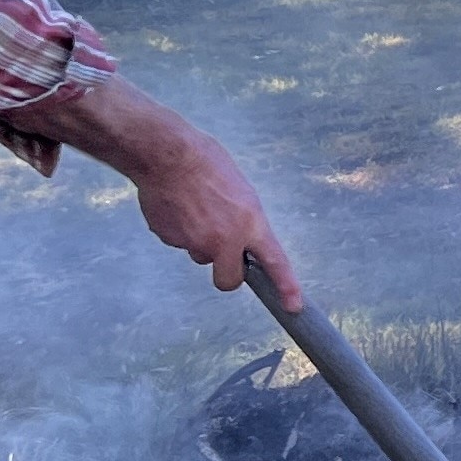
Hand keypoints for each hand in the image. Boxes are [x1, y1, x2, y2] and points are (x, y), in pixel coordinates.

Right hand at [2, 78, 302, 308]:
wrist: (166, 154)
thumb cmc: (207, 163)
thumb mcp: (240, 191)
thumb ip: (244, 221)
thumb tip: (239, 239)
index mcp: (250, 224)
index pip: (275, 262)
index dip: (287, 286)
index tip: (294, 306)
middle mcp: (224, 240)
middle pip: (228, 280)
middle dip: (227, 271)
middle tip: (222, 249)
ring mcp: (194, 243)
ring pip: (200, 255)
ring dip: (199, 241)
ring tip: (194, 207)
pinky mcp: (168, 239)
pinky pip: (177, 241)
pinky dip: (178, 228)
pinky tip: (176, 205)